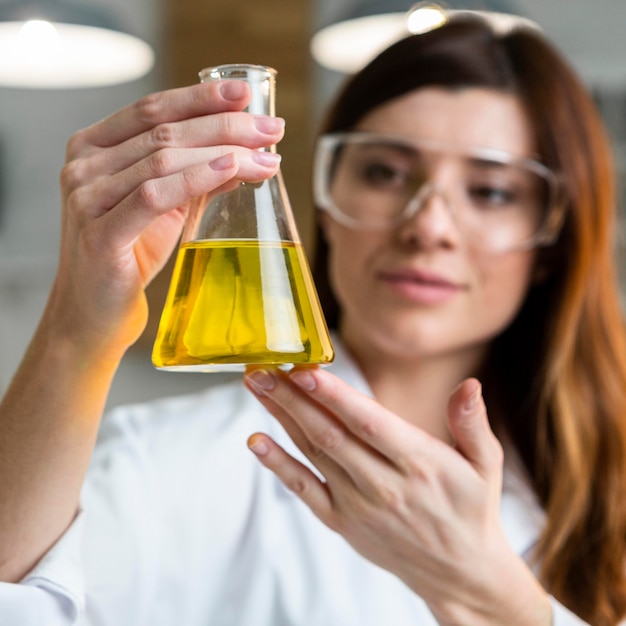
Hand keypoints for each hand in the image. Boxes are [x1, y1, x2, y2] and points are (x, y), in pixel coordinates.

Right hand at [47, 79, 284, 361]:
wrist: (96, 314)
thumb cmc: (128, 257)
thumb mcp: (165, 208)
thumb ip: (195, 176)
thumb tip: (244, 153)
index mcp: (94, 147)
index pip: (153, 108)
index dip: (202, 97)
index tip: (247, 94)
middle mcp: (84, 165)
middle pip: (165, 130)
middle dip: (227, 126)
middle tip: (273, 130)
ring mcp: (87, 198)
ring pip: (164, 158)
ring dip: (224, 152)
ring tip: (267, 156)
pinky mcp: (99, 234)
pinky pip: (155, 196)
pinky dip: (197, 178)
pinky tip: (231, 169)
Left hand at [244, 367, 550, 625]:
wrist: (458, 572)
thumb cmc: (470, 507)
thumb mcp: (486, 464)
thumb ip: (472, 424)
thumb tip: (470, 386)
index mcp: (419, 463)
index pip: (370, 423)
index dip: (335, 397)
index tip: (305, 370)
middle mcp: (383, 484)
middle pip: (330, 434)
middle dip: (293, 398)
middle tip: (263, 368)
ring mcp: (358, 505)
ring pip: (313, 453)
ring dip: (282, 417)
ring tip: (257, 385)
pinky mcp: (342, 522)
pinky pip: (304, 490)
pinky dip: (278, 465)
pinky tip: (256, 440)